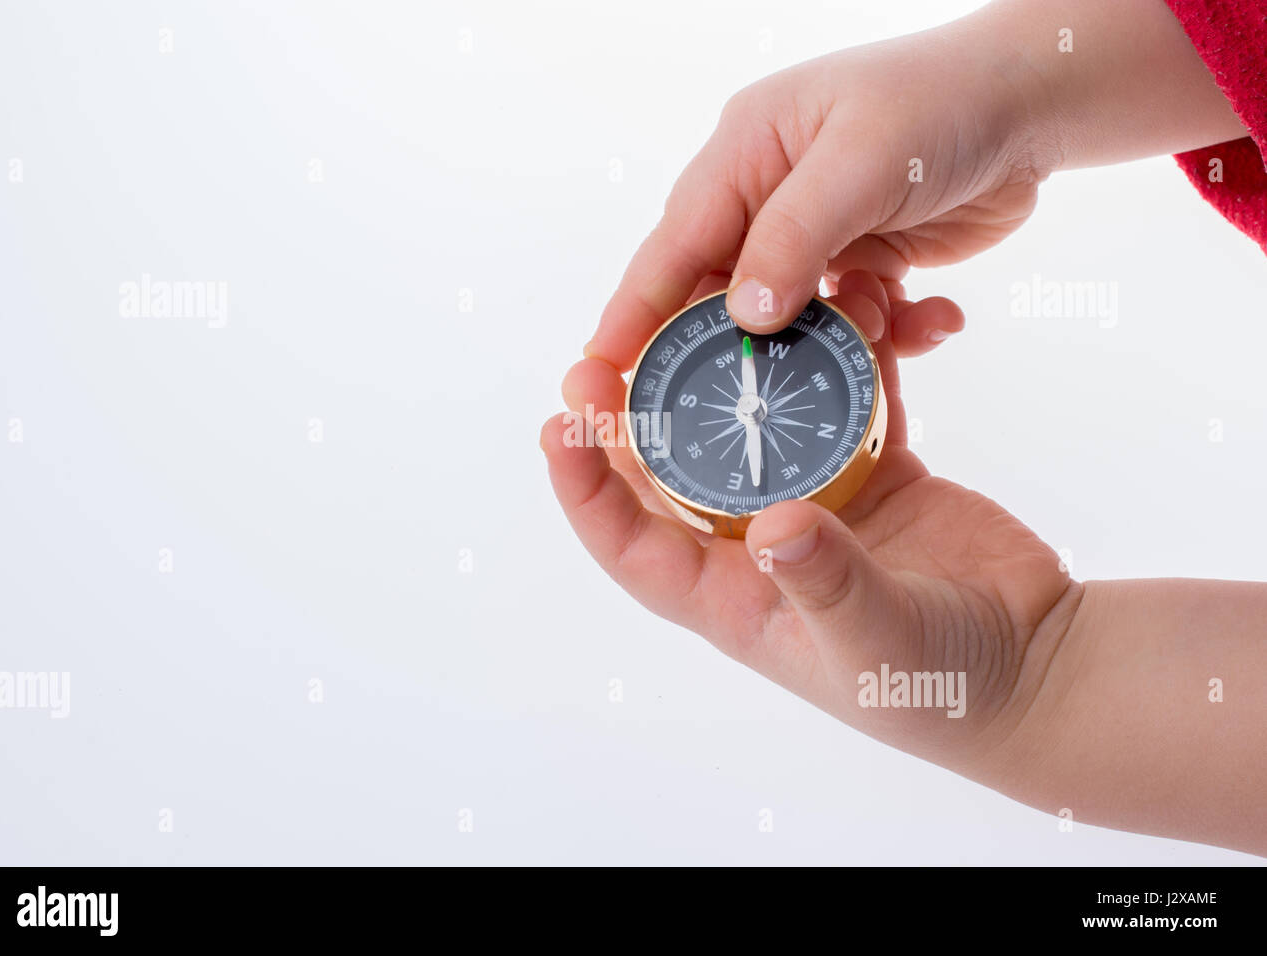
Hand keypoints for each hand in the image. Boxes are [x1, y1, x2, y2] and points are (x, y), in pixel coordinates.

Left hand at [546, 272, 1080, 782]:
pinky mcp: (872, 473)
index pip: (633, 545)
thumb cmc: (945, 686)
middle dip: (639, 411)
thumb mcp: (878, 644)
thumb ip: (828, 585)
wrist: (1037, 665)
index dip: (586, 491)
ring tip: (734, 303)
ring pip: (756, 422)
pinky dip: (846, 358)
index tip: (559, 428)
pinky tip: (852, 308)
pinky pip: (842, 401)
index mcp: (734, 597)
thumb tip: (774, 527)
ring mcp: (816, 501)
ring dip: (743, 367)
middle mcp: (757, 544)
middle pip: (675, 468)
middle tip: (611, 345)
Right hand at [586, 11, 1049, 367]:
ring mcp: (814, 233)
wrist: (1033, 102)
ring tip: (882, 319)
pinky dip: (887, 334)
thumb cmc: (940, 104)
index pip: (672, 248)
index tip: (599, 375)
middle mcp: (766, 197)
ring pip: (792, 320)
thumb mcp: (860, 163)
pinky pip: (852, 322)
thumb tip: (741, 316)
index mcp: (744, 155)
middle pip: (723, 294)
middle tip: (754, 397)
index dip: (633, 315)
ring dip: (835, 340)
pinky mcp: (862, 263)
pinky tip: (931, 320)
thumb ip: (795, 239)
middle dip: (745, 346)